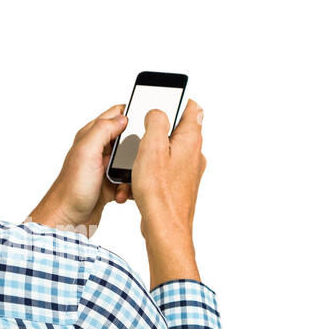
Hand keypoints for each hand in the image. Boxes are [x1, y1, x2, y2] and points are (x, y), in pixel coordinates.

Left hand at [27, 104, 131, 234]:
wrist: (66, 221)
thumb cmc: (71, 189)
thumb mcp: (86, 152)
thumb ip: (103, 130)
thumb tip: (123, 117)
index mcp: (91, 137)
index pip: (116, 115)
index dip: (132, 115)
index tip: (147, 123)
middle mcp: (97, 151)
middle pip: (128, 140)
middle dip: (138, 150)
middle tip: (141, 159)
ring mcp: (103, 169)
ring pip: (130, 163)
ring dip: (133, 173)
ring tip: (126, 182)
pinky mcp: (108, 186)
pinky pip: (127, 183)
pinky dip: (128, 190)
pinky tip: (121, 196)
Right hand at [132, 98, 204, 286]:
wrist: (165, 228)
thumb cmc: (159, 191)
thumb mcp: (153, 146)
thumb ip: (157, 121)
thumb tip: (158, 111)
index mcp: (190, 139)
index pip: (192, 108)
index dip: (177, 100)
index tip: (161, 100)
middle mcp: (193, 154)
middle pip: (175, 131)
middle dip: (154, 132)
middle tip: (139, 136)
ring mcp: (187, 171)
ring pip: (165, 153)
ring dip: (147, 156)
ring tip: (134, 166)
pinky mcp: (178, 186)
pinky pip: (160, 172)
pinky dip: (147, 174)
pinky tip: (136, 184)